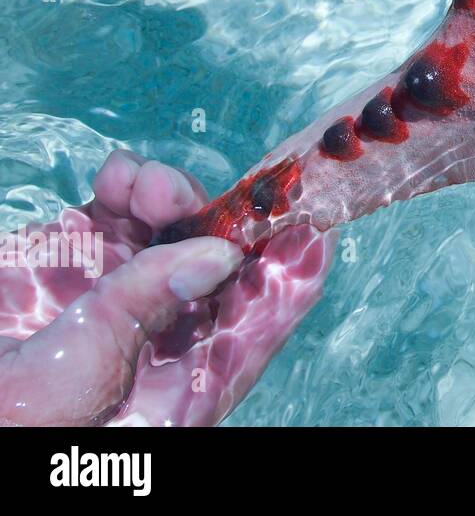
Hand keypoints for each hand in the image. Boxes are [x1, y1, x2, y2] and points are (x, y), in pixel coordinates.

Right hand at [0, 150, 333, 425]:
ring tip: (152, 188)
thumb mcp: (82, 372)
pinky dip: (124, 184)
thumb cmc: (10, 421)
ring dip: (176, 195)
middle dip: (230, 217)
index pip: (258, 321)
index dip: (290, 269)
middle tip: (229, 188)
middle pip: (223, 263)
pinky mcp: (71, 260)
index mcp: (182, 383)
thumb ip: (145, 308)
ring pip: (175, 227)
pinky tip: (117, 179)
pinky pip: (117, 211)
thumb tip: (220, 252)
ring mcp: (116, 292)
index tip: (317, 221)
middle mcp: (159, 335)